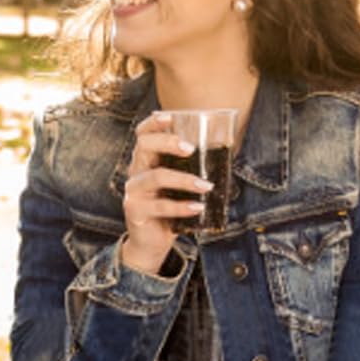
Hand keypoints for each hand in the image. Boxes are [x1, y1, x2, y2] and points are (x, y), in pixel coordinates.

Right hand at [120, 112, 209, 275]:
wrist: (150, 244)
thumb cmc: (167, 211)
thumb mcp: (177, 188)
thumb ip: (188, 171)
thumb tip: (226, 155)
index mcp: (145, 162)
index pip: (143, 134)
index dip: (154, 123)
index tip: (172, 117)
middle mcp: (136, 172)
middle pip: (144, 146)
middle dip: (168, 142)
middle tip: (192, 148)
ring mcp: (134, 192)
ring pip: (156, 177)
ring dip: (184, 179)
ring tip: (206, 186)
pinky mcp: (136, 211)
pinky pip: (160, 206)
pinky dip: (181, 207)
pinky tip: (198, 207)